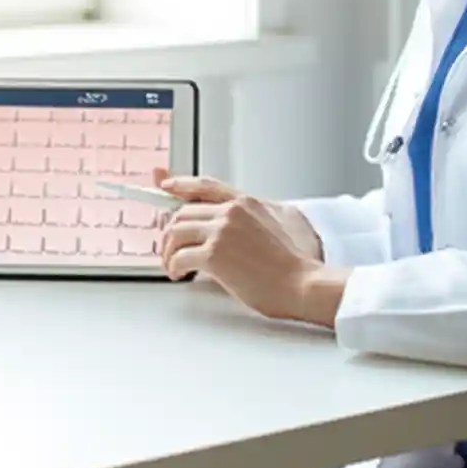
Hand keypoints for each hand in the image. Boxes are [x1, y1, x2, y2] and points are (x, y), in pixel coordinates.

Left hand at [153, 170, 343, 326]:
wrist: (303, 283)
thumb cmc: (293, 264)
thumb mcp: (276, 225)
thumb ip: (248, 220)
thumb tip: (225, 229)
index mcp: (246, 203)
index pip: (205, 186)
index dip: (180, 183)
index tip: (164, 184)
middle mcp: (231, 212)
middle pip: (182, 213)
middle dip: (169, 233)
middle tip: (169, 249)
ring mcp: (222, 231)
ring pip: (175, 233)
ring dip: (168, 252)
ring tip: (172, 266)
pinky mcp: (215, 255)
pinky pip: (180, 257)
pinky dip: (174, 267)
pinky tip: (179, 274)